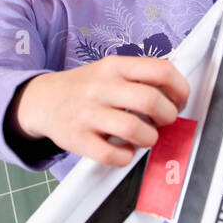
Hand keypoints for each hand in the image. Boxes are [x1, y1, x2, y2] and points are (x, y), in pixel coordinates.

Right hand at [13, 56, 190, 167]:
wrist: (42, 100)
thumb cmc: (84, 87)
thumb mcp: (110, 70)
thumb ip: (140, 77)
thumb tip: (177, 94)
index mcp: (114, 66)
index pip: (161, 70)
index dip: (180, 89)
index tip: (180, 100)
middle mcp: (101, 87)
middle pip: (152, 101)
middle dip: (168, 117)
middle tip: (163, 121)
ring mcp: (88, 113)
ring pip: (136, 131)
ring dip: (150, 138)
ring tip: (144, 137)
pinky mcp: (78, 139)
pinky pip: (114, 155)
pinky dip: (127, 157)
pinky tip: (124, 150)